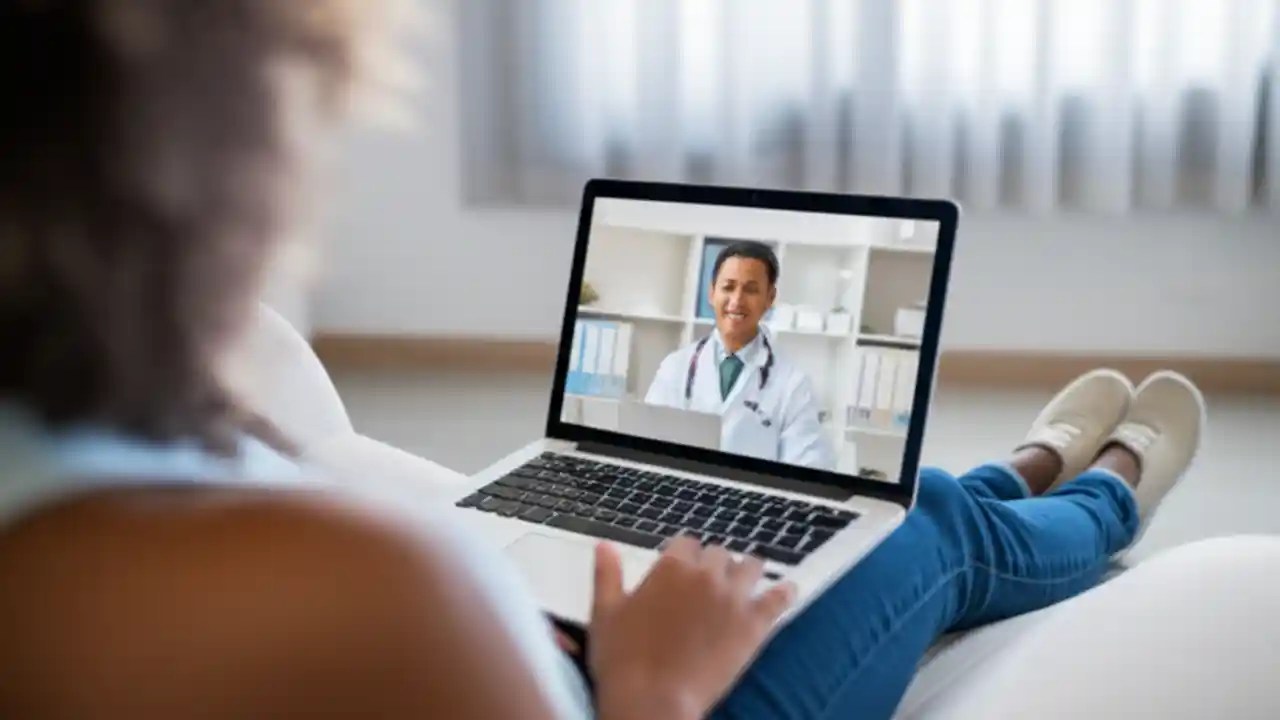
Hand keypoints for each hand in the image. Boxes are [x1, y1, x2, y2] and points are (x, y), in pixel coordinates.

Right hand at [589, 537, 795, 719]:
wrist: (653, 701)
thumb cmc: (623, 660)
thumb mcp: (605, 613)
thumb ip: (607, 574)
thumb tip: (605, 546)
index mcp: (670, 567)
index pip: (687, 542)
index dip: (685, 554)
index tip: (683, 568)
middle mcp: (705, 575)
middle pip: (720, 553)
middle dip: (714, 564)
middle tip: (709, 583)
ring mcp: (733, 599)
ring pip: (751, 567)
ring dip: (746, 572)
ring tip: (745, 582)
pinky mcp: (754, 626)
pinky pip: (778, 599)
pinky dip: (784, 592)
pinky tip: (789, 590)